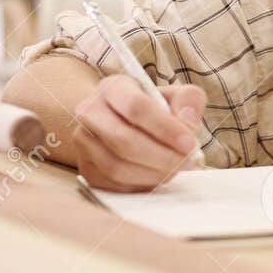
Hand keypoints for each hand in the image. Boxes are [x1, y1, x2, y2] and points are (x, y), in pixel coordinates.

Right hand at [73, 74, 206, 190]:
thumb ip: (189, 101)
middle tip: (188, 161)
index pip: (136, 107)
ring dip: (153, 173)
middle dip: (162, 156)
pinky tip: (159, 176)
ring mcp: (83, 141)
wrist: (123, 122)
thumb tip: (188, 123)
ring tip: (177, 169)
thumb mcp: (175, 96)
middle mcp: (90, 112)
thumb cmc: (154, 109)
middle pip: (124, 140)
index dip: (165, 128)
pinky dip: (142, 184)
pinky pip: (114, 184)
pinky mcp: (86, 168)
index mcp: (113, 88)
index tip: (189, 143)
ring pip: (117, 166)